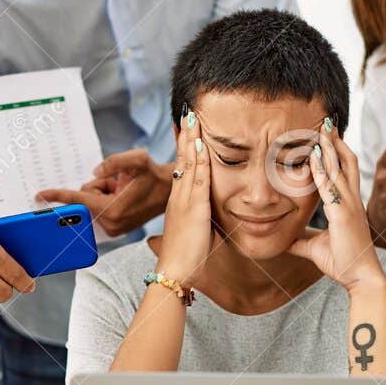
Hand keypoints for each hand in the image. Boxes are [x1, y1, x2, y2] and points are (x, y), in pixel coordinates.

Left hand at [38, 149, 174, 236]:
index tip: (40, 195)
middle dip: (97, 188)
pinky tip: (122, 197)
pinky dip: (106, 200)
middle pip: (85, 199)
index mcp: (112, 209)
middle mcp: (110, 223)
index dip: (58, 195)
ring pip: (92, 203)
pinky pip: (98, 209)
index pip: (79, 199)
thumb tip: (95, 172)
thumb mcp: (136, 159)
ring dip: (103, 193)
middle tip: (118, 184)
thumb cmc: (153, 175)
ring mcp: (112, 229)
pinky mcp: (114, 230)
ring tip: (123, 190)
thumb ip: (113, 162)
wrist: (168, 191)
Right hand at [156, 110, 212, 283]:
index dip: (186, 148)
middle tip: (188, 113)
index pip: (183, 167)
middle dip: (186, 136)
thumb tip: (210, 217)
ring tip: (192, 119)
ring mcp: (184, 200)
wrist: (175, 271)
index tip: (189, 130)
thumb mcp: (196, 232)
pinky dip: (198, 161)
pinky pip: (196, 179)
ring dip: (191, 140)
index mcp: (180, 201)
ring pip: (188, 164)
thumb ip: (202, 220)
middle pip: (183, 159)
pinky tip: (201, 146)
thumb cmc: (186, 257)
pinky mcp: (193, 208)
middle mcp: (179, 196)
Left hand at [291, 119, 384, 291]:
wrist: (359, 277)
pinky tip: (314, 155)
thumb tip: (286, 238)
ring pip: (340, 167)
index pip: (342, 171)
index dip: (336, 152)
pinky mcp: (343, 213)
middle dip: (336, 140)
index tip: (326, 136)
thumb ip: (301, 239)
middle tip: (326, 121)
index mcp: (348, 204)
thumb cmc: (343, 262)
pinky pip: (330, 185)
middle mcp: (351, 200)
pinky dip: (322, 169)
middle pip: (346, 161)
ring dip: (330, 146)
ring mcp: (349, 205)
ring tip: (323, 127)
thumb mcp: (315, 247)